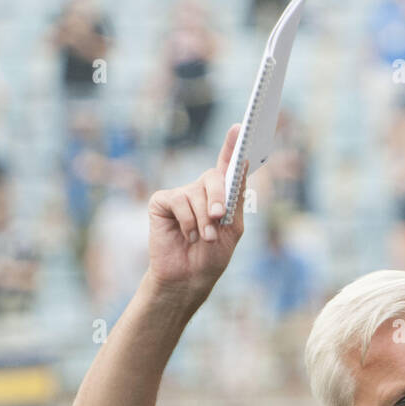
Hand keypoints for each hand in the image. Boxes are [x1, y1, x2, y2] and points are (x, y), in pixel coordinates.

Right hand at [146, 124, 246, 299]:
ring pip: (197, 194)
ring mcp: (180, 194)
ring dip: (204, 220)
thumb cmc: (212, 256)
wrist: (188, 278)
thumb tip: (242, 163)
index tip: (241, 127)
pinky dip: (187, 222)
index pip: (228, 165)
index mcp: (220, 194)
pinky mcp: (162, 201)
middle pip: (214, 178)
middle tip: (219, 219)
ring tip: (203, 238)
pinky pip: (179, 202)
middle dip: (219, 199)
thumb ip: (236, 198)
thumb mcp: (232, 228)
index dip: (233, 145)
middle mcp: (200, 189)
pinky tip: (187, 235)